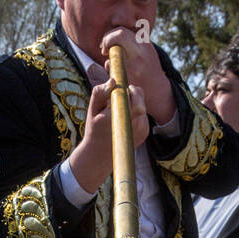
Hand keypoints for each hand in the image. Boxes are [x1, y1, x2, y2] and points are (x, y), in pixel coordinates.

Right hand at [69, 77, 149, 193]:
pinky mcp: (145, 133)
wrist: (99, 156)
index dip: (126, 87)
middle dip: (130, 92)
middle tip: (117, 96)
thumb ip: (100, 92)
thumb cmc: (94, 130)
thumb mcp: (93, 110)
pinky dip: (135, 112)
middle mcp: (136, 123)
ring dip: (132, 102)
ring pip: (142, 104)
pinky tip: (123, 119)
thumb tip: (112, 81)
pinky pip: (143, 114)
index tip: (116, 86)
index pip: (134, 93)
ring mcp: (143, 129)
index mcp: (122, 116)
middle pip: (140, 96)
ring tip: (118, 110)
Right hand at [100, 26, 175, 124]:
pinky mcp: (146, 42)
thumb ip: (116, 68)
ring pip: (125, 31)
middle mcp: (144, 45)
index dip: (108, 39)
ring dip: (114, 39)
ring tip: (108, 51)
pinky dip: (120, 40)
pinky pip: (130, 35)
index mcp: (139, 54)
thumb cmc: (139, 86)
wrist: (157, 86)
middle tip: (104, 50)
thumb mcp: (126, 79)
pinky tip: (116, 50)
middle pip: (122, 30)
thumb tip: (107, 61)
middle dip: (109, 38)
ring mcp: (147, 42)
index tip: (104, 51)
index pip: (121, 34)